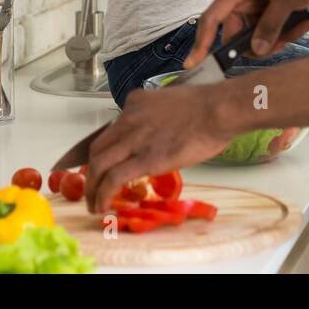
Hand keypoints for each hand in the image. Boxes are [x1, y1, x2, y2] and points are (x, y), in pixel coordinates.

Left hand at [84, 85, 231, 212]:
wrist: (217, 110)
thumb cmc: (208, 107)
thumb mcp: (171, 102)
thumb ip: (157, 116)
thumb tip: (160, 133)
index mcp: (135, 103)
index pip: (111, 130)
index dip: (104, 152)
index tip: (104, 167)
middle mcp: (128, 119)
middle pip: (97, 149)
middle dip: (91, 172)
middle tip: (94, 188)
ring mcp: (134, 139)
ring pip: (98, 165)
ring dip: (92, 188)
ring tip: (94, 204)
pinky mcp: (144, 160)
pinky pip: (113, 179)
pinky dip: (103, 195)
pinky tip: (104, 207)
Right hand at [191, 0, 308, 65]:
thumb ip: (271, 24)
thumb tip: (256, 50)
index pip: (212, 19)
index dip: (201, 42)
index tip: (193, 63)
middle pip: (237, 33)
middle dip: (261, 44)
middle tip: (285, 41)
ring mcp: (253, 2)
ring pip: (255, 34)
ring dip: (279, 36)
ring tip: (303, 23)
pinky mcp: (264, 6)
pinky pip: (267, 28)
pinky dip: (285, 29)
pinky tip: (304, 19)